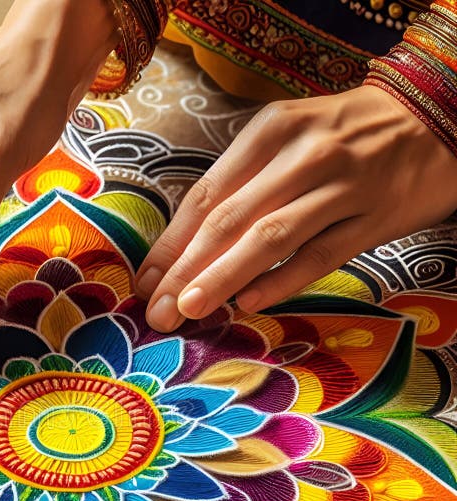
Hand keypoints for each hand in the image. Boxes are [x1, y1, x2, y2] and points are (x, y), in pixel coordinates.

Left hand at [135, 85, 456, 330]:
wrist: (433, 115)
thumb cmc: (340, 136)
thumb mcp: (286, 140)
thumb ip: (240, 187)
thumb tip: (184, 250)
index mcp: (270, 131)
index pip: (206, 195)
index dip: (172, 243)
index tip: (145, 283)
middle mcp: (302, 154)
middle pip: (230, 219)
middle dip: (186, 270)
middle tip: (158, 312)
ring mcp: (341, 186)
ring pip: (270, 237)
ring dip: (224, 277)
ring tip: (190, 309)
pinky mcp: (373, 217)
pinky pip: (320, 255)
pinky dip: (282, 280)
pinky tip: (250, 303)